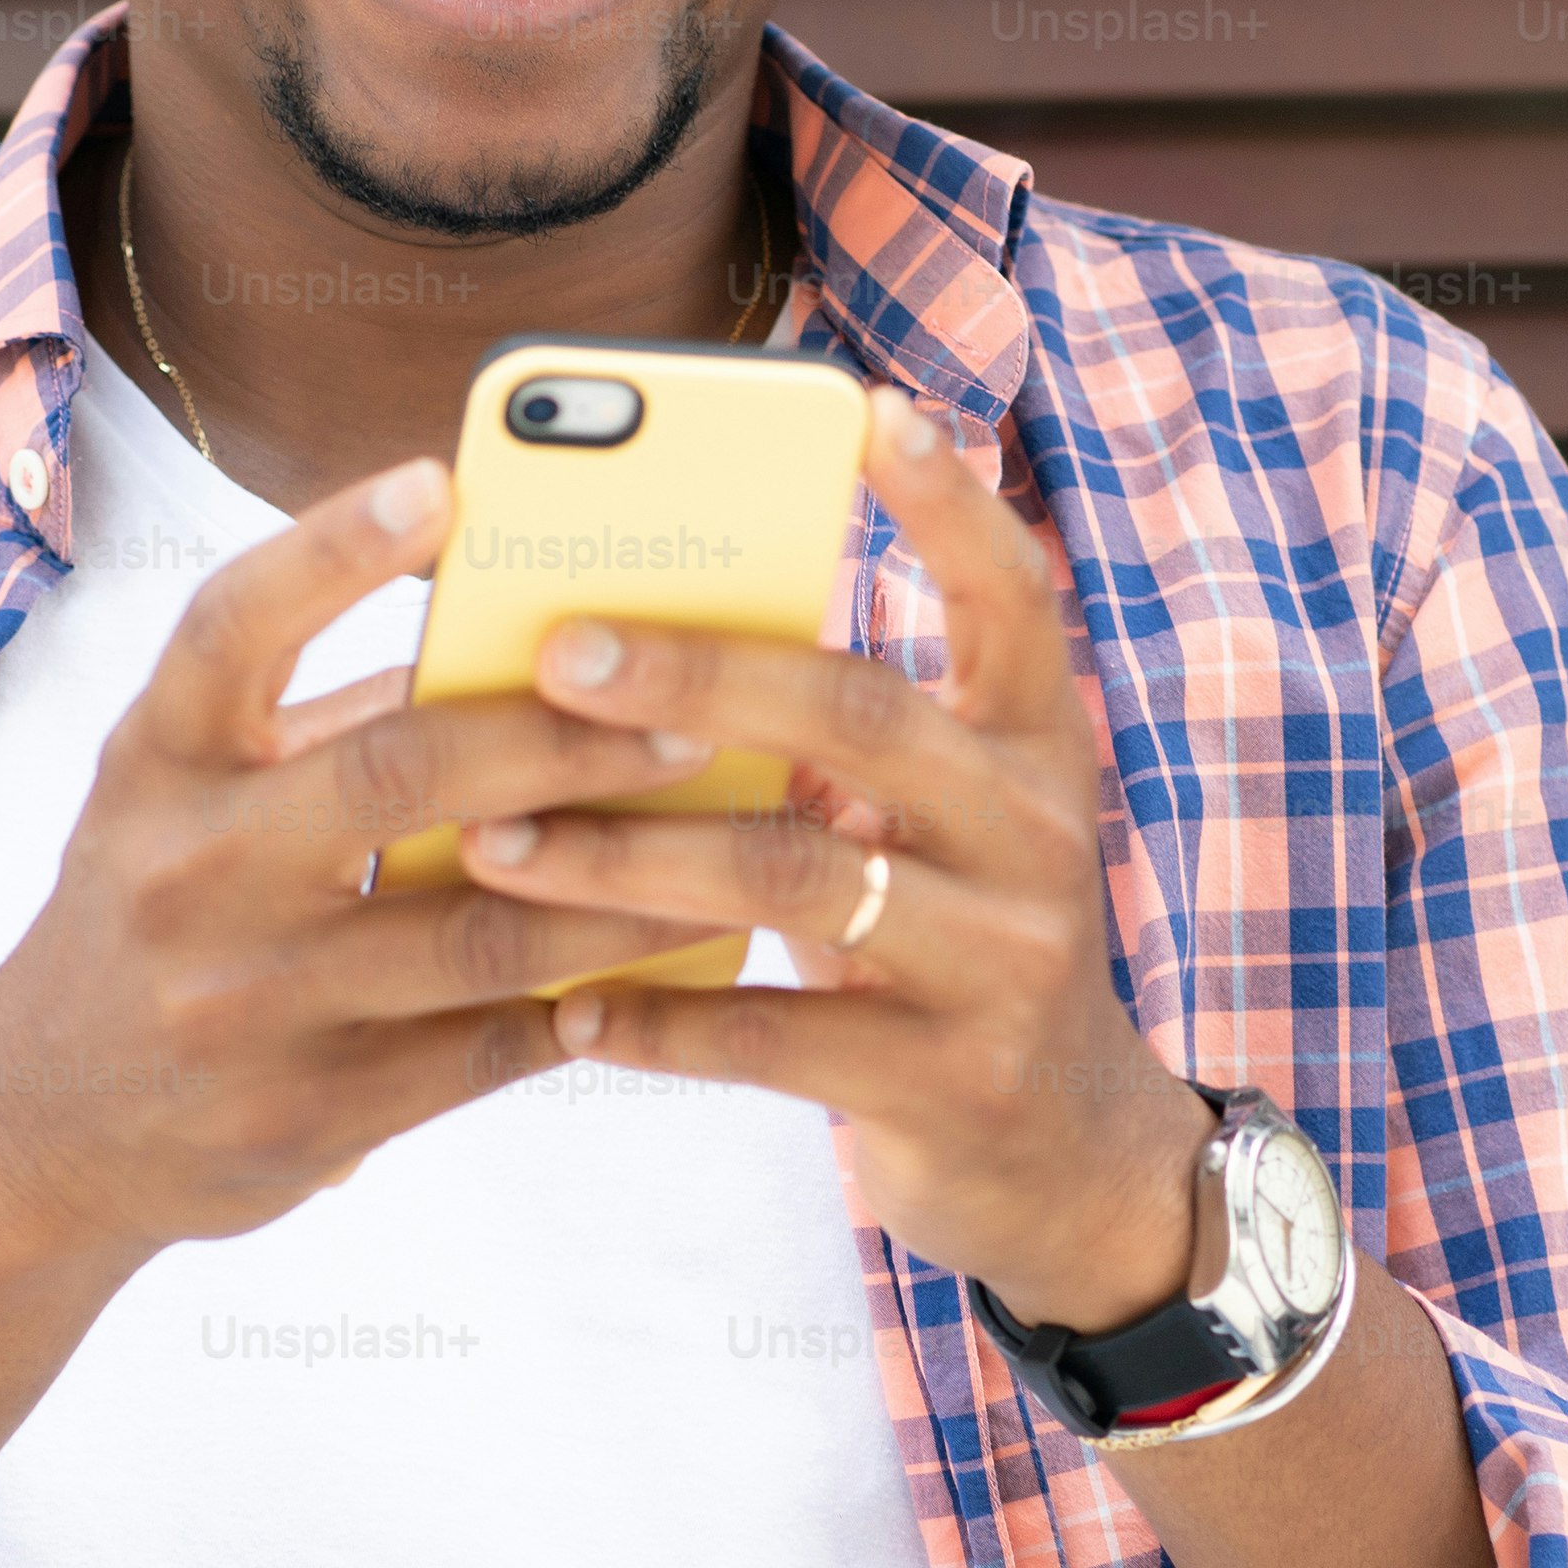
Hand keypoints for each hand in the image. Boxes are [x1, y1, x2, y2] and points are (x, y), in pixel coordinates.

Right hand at [0, 456, 707, 1261]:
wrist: (43, 1129)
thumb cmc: (164, 910)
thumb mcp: (189, 795)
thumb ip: (329, 719)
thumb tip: (524, 634)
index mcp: (157, 761)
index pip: (233, 626)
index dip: (332, 547)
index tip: (442, 481)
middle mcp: (186, 871)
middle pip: (399, 775)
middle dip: (566, 739)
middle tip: (697, 714)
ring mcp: (245, 1003)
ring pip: (476, 934)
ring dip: (623, 891)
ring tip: (730, 849)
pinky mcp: (304, 1116)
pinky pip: (483, 1052)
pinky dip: (585, 1005)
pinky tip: (670, 971)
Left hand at [459, 392, 1214, 1331]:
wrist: (1067, 1158)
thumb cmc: (954, 947)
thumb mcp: (945, 827)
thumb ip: (845, 741)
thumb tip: (638, 639)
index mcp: (1039, 748)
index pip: (1015, 596)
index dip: (950, 502)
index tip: (868, 409)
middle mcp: (1038, 836)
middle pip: (862, 718)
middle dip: (700, 674)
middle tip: (557, 649)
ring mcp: (1001, 961)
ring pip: (798, 875)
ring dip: (631, 857)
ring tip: (500, 843)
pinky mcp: (947, 1080)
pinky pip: (779, 1041)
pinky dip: (662, 1024)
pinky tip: (566, 1012)